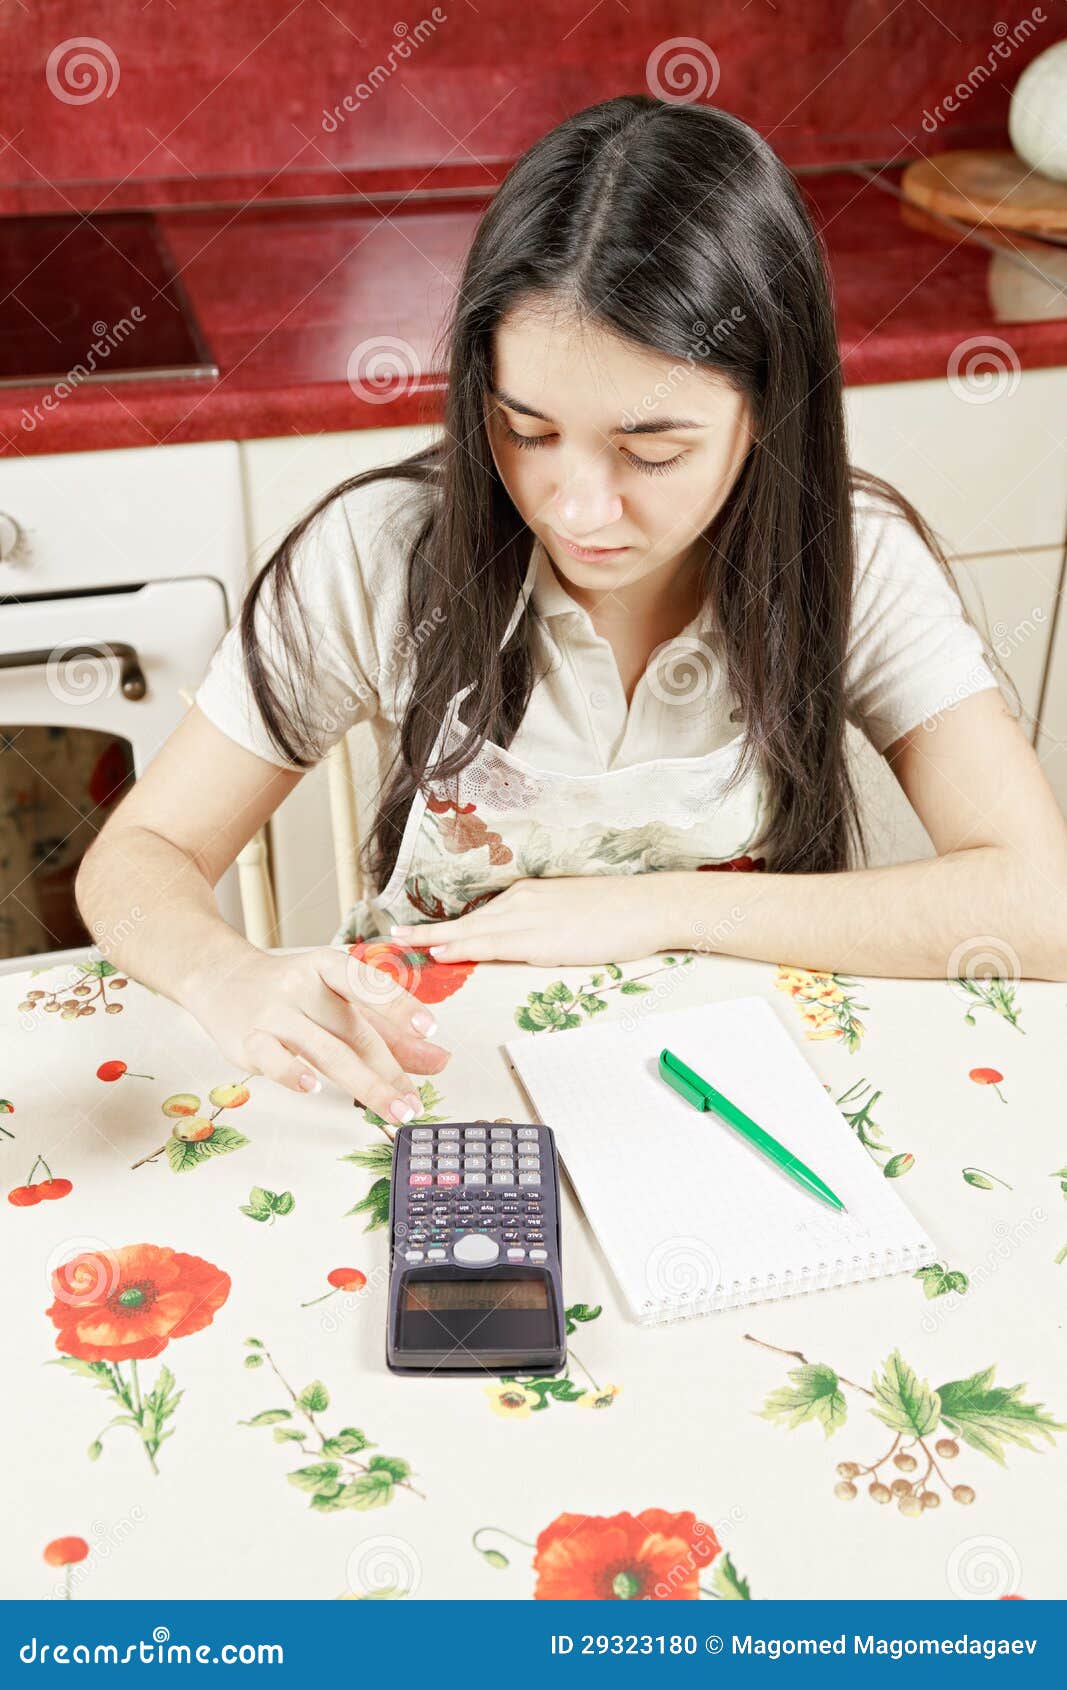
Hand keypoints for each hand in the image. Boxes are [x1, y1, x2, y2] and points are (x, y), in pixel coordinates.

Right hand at [178, 944, 449, 1119]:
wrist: (221, 979)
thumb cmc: (294, 994)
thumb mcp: (342, 1003)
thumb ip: (388, 1032)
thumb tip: (440, 1061)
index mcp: (328, 968)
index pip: (367, 983)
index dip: (400, 1005)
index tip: (431, 1029)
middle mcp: (301, 985)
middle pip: (354, 1030)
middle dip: (390, 1070)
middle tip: (415, 1104)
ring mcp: (273, 1012)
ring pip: (324, 1049)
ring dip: (364, 1083)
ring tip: (394, 1108)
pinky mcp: (248, 1040)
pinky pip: (273, 1058)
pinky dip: (293, 1073)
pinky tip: (314, 1088)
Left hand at [391, 875, 673, 964]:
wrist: (650, 906)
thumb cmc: (620, 914)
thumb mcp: (572, 915)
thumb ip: (543, 927)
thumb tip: (526, 945)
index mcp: (528, 897)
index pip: (477, 916)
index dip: (443, 928)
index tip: (415, 935)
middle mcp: (521, 902)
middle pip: (464, 921)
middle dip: (425, 932)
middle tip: (390, 940)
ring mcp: (529, 917)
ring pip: (470, 931)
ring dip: (432, 940)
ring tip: (399, 946)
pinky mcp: (541, 937)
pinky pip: (492, 944)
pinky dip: (462, 947)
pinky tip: (439, 952)